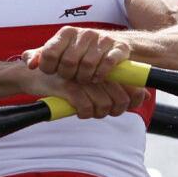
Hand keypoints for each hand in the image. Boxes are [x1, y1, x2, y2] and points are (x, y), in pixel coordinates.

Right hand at [18, 65, 149, 119]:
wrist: (33, 74)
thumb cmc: (65, 77)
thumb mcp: (92, 80)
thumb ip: (119, 85)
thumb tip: (144, 96)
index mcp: (104, 62)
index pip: (130, 82)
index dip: (133, 98)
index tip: (124, 106)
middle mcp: (96, 66)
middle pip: (120, 98)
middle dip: (113, 111)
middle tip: (100, 111)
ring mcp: (82, 75)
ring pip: (103, 105)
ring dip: (96, 113)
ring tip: (87, 110)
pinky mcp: (68, 85)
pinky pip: (85, 107)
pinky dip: (83, 113)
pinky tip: (77, 111)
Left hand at [22, 27, 131, 83]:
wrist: (114, 44)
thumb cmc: (81, 50)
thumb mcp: (59, 50)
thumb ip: (39, 56)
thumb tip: (30, 64)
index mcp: (66, 33)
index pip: (49, 53)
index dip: (49, 68)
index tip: (54, 72)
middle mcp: (84, 33)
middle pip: (69, 62)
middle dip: (68, 75)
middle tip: (71, 78)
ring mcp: (102, 39)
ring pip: (88, 64)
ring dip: (85, 77)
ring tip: (84, 79)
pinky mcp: (118, 48)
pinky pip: (107, 64)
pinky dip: (100, 75)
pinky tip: (97, 78)